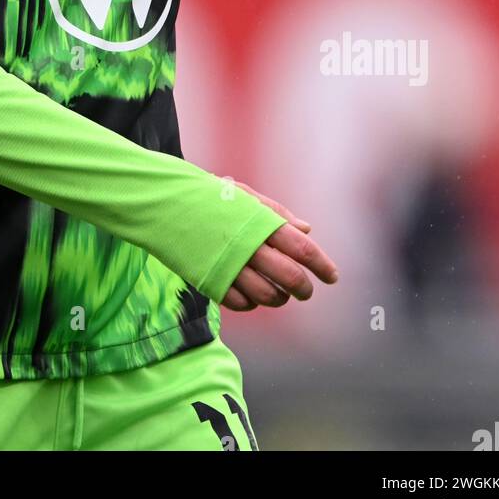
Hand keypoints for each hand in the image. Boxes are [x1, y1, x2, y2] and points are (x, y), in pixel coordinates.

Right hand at [220, 184, 338, 311]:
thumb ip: (277, 214)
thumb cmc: (209, 195)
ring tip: (280, 295)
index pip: (302, 249)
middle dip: (304, 289)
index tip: (332, 276)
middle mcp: (248, 245)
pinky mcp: (211, 281)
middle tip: (306, 291)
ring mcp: (229, 265)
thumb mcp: (245, 195)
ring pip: (268, 296)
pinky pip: (241, 303)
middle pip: (290, 277)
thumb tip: (307, 231)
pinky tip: (254, 297)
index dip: (322, 265)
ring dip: (279, 299)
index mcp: (260, 221)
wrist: (165, 202)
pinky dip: (252, 304)